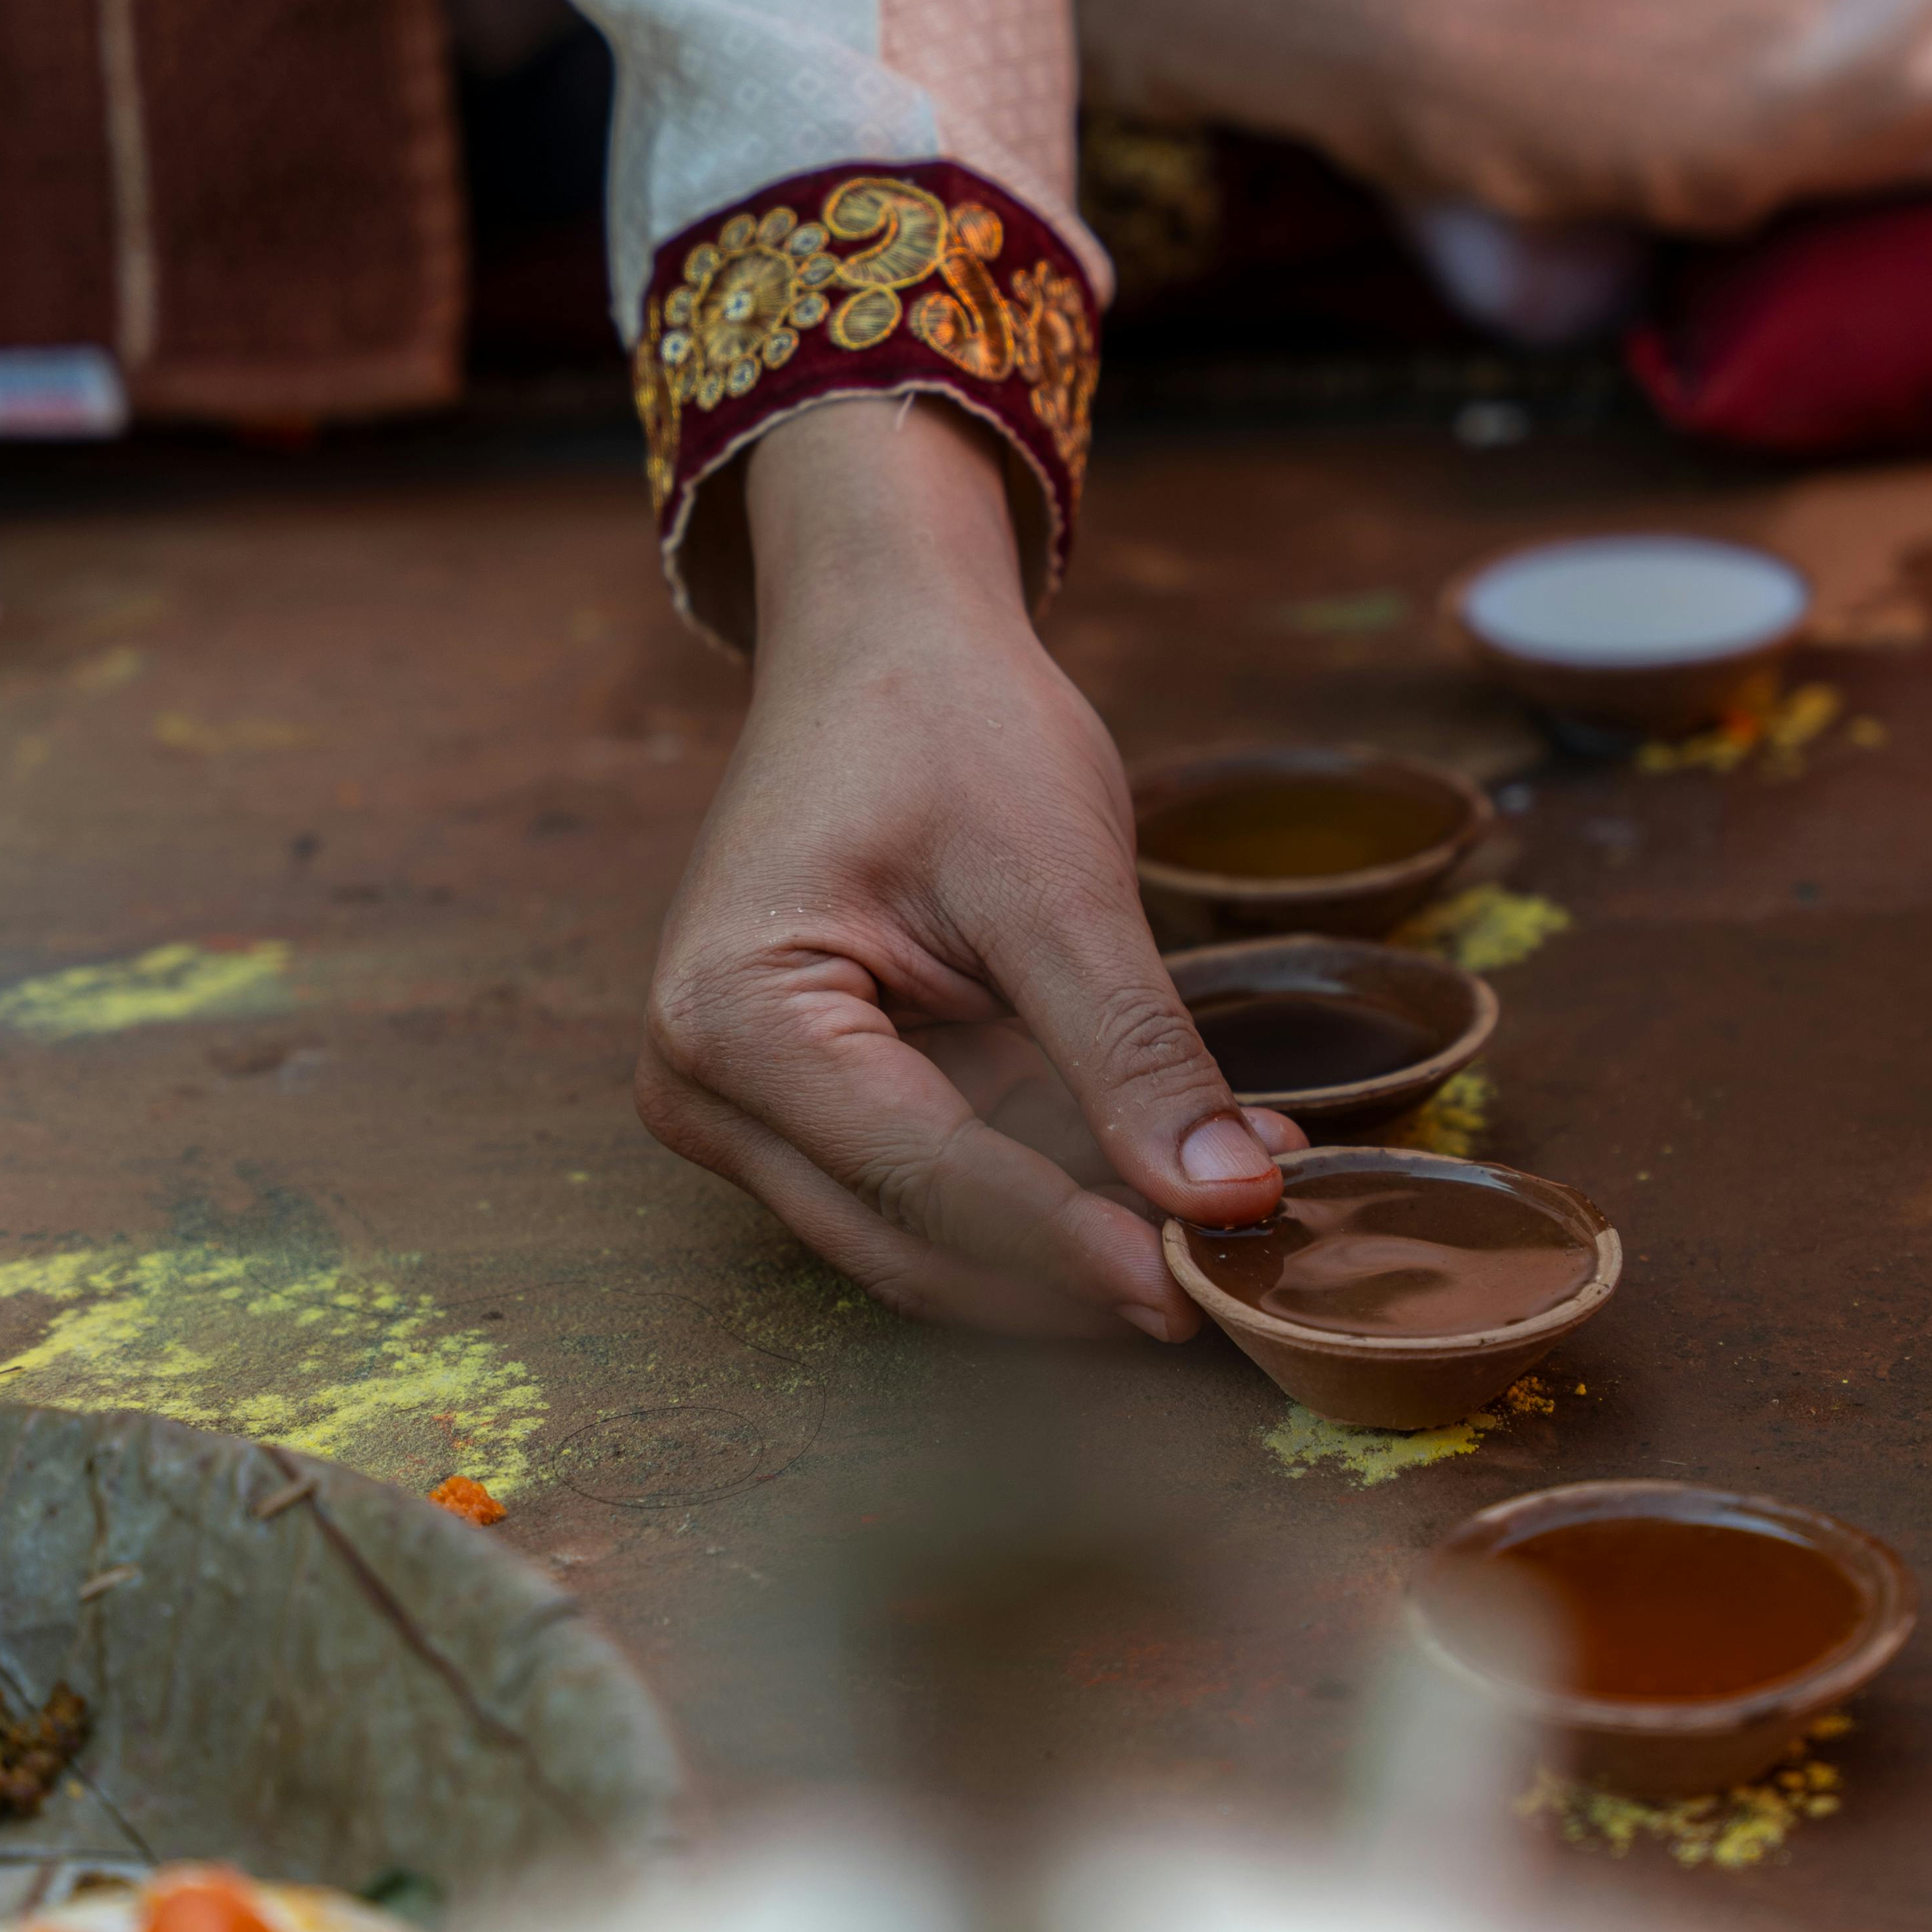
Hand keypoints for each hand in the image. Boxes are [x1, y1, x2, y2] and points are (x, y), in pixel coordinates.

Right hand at [635, 396, 1295, 1338]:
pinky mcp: (805, 1107)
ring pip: (924, 1235)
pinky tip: (1165, 1163)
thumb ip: (1132, 1051)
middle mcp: (703, 1087)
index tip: (1194, 1286)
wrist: (887, 644)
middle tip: (1223, 1278)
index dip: (1068, 1243)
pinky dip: (1049, 1185)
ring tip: (1223, 1204)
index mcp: (733, 1019)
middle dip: (1071, 1265)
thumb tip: (1228, 1198)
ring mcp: (743, 1107)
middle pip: (910, 1237)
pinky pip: (934, 1184)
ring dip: (1071, 1235)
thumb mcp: (1057, 882)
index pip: (922, 1179)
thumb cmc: (951, 727)